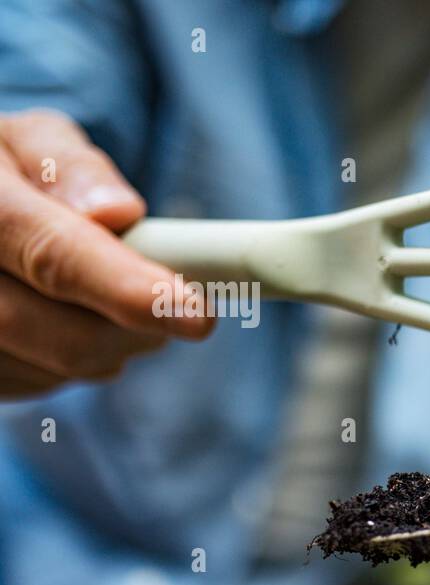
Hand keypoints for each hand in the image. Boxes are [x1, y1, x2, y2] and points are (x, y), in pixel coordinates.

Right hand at [0, 109, 212, 397]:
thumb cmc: (6, 169)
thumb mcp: (33, 143)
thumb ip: (72, 168)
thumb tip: (118, 213)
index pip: (52, 257)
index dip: (130, 292)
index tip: (199, 317)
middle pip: (61, 336)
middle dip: (136, 331)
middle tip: (181, 309)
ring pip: (56, 369)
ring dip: (110, 347)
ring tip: (114, 302)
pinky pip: (37, 384)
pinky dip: (74, 361)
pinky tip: (67, 321)